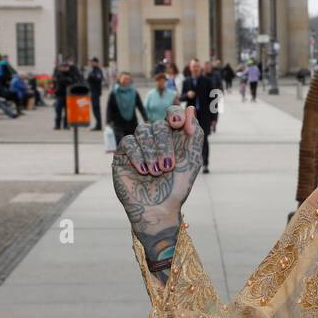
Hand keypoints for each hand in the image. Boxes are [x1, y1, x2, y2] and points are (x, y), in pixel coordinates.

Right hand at [112, 104, 201, 237]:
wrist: (159, 208)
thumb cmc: (177, 186)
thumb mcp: (192, 160)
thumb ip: (194, 134)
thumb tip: (191, 109)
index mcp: (174, 137)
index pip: (172, 113)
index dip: (174, 113)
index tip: (177, 123)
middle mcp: (155, 139)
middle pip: (157, 124)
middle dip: (165, 145)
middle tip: (168, 166)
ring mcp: (138, 146)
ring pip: (142, 130)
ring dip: (152, 152)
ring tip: (156, 172)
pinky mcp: (123, 155)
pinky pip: (128, 142)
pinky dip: (137, 155)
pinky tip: (143, 170)